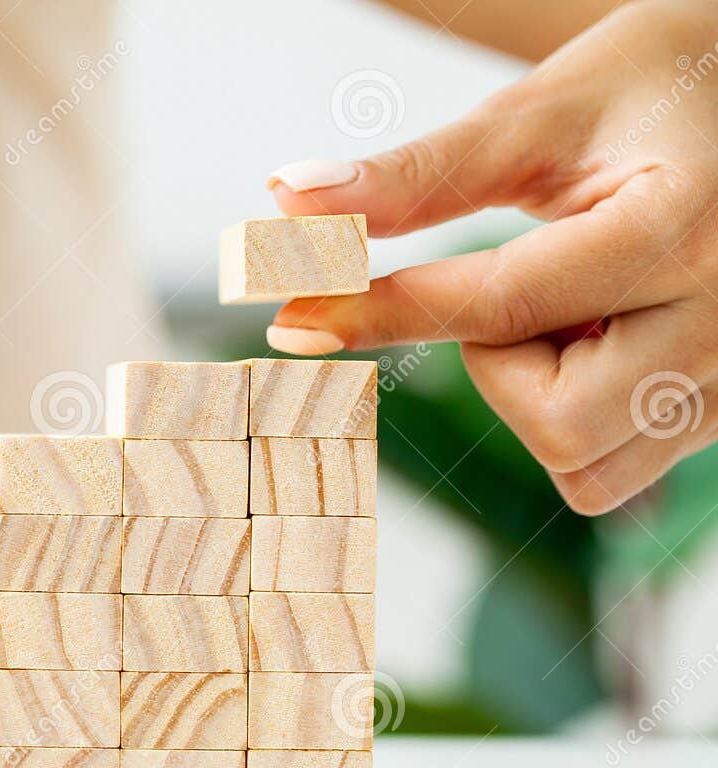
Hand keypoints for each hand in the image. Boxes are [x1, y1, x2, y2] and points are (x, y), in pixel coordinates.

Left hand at [265, 0, 717, 514]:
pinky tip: (594, 341)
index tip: (294, 318)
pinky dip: (572, 420)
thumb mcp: (533, 119)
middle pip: (559, 422)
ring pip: (584, 464)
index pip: (503, 305)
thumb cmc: (642, 95)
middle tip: (518, 285)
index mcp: (680, 224)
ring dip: (537, 396)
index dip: (383, 313)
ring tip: (569, 306)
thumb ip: (416, 175)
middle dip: (499, 364)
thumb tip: (289, 200)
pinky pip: (608, 471)